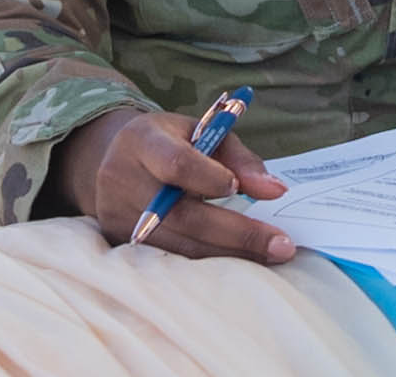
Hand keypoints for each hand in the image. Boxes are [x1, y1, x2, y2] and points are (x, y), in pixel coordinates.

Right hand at [55, 106, 292, 261]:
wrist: (116, 156)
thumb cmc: (173, 141)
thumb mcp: (206, 132)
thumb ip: (240, 160)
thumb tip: (275, 191)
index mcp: (143, 142)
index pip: (175, 164)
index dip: (208, 178)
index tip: (237, 188)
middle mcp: (121, 179)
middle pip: (178, 214)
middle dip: (235, 233)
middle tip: (280, 245)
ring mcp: (115, 215)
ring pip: (174, 244)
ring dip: (226, 255)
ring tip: (268, 256)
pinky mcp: (116, 241)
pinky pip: (165, 257)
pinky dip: (204, 263)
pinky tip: (237, 264)